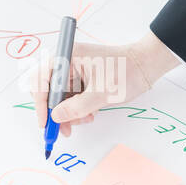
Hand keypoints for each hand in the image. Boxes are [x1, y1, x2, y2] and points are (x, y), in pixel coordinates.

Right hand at [30, 32, 179, 137]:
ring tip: (86, 118)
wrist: (145, 66)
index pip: (41, 79)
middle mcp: (66, 61)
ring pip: (58, 97)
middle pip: (46, 89)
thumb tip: (56, 117)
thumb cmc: (126, 71)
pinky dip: (75, 108)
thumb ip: (77, 107)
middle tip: (64, 128)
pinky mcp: (79, 78)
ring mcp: (72, 70)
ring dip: (68, 112)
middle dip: (55, 110)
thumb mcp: (102, 93)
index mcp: (68, 56)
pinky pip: (69, 97)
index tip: (46, 122)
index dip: (40, 103)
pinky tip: (88, 113)